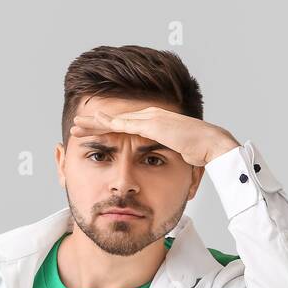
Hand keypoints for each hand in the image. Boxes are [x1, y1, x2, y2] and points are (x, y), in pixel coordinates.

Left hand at [69, 106, 239, 166]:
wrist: (212, 144)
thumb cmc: (201, 152)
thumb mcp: (179, 156)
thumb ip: (169, 159)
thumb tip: (167, 171)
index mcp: (156, 124)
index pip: (125, 126)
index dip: (107, 129)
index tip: (92, 134)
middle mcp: (150, 117)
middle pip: (115, 120)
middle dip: (94, 123)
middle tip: (75, 126)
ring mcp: (150, 118)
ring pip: (115, 120)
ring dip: (94, 122)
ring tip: (76, 126)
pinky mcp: (151, 124)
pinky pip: (124, 124)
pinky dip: (106, 123)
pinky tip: (92, 123)